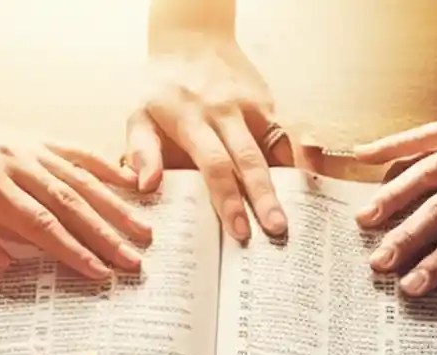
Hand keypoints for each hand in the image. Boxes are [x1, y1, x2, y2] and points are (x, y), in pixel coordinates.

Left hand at [0, 107, 152, 275]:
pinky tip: (132, 184)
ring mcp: (30, 149)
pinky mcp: (36, 139)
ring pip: (81, 180)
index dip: (72, 250)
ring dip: (115, 208)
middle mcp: (16, 164)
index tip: (98, 273)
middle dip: (105, 236)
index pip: (39, 225)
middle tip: (133, 262)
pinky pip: (77, 153)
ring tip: (144, 232)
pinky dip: (106, 168)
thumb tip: (5, 265)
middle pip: (70, 205)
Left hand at [127, 29, 292, 241]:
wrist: (193, 40)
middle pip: (249, 160)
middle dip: (263, 198)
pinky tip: (297, 196)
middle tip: (276, 231)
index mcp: (191, 119)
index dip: (227, 198)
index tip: (238, 230)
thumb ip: (141, 150)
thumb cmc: (162, 88)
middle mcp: (224, 112)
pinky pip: (282, 140)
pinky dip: (291, 168)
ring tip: (290, 221)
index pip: (214, 164)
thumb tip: (145, 185)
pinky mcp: (267, 105)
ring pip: (272, 151)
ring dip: (283, 187)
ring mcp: (251, 107)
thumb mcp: (139, 113)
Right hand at [355, 76, 436, 295]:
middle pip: (435, 213)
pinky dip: (391, 144)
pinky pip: (422, 135)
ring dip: (390, 199)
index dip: (436, 265)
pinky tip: (362, 155)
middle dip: (404, 241)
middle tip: (377, 264)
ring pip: (421, 177)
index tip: (411, 287)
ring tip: (363, 221)